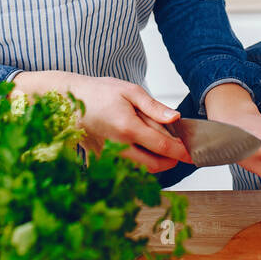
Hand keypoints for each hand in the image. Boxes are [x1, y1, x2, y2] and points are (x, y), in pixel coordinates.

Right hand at [58, 75, 188, 174]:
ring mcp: (109, 155)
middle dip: (171, 161)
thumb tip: (175, 118)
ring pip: (140, 168)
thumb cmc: (98, 92)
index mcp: (128, 128)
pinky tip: (140, 144)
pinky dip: (139, 159)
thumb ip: (154, 107)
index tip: (192, 154)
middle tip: (179, 150)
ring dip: (155, 160)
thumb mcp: (130, 91)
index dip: (181, 152)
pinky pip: (127, 165)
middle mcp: (118, 146)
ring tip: (158, 142)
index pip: (163, 147)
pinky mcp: (102, 159)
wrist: (69, 99)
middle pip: (154, 165)